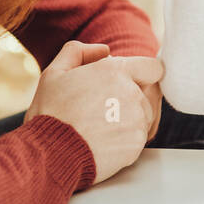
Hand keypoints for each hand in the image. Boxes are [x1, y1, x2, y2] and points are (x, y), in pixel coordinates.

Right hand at [24, 41, 163, 182]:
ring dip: (132, 117)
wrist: (50, 153)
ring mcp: (137, 120)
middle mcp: (132, 93)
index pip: (153, 68)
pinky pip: (140, 136)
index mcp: (115, 71)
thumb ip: (78, 52)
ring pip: (146, 115)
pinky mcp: (137, 144)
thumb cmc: (50, 113)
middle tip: (110, 106)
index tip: (134, 81)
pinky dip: (128, 137)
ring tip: (103, 125)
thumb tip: (104, 50)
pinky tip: (106, 140)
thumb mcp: (54, 72)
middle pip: (150, 92)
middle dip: (136, 96)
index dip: (145, 73)